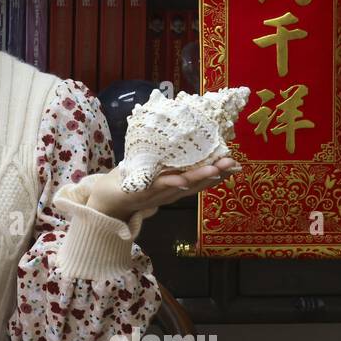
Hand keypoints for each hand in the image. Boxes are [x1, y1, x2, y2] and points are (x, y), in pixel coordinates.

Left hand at [84, 156, 243, 223]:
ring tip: (215, 169)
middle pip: (195, 183)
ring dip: (198, 178)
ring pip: (179, 186)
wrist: (104, 202)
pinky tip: (179, 181)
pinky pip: (154, 188)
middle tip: (233, 164)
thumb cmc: (128, 183)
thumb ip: (164, 160)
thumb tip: (178, 138)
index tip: (236, 164)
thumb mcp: (149, 170)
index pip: (198, 179)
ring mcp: (153, 194)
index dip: (217, 173)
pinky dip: (167, 185)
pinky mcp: (136, 193)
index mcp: (172, 185)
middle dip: (215, 173)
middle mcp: (167, 192)